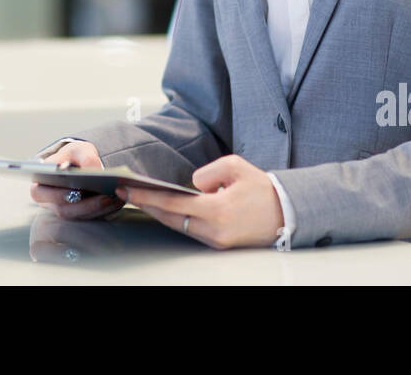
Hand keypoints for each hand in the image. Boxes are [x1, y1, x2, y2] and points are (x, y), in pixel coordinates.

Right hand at [29, 140, 123, 220]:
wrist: (81, 162)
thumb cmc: (74, 155)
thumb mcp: (78, 150)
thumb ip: (85, 158)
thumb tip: (94, 171)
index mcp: (40, 185)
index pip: (40, 194)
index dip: (56, 195)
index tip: (76, 191)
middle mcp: (50, 202)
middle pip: (64, 210)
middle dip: (86, 205)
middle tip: (105, 196)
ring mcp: (66, 210)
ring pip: (79, 216)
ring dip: (99, 209)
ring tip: (116, 198)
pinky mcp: (80, 215)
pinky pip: (91, 217)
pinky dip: (105, 210)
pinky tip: (118, 201)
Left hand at [115, 154, 283, 248]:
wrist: (286, 213)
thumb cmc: (262, 189)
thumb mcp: (235, 167)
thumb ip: (207, 172)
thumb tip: (190, 185)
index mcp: (217, 210)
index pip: (172, 203)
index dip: (147, 196)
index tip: (127, 189)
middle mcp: (213, 230)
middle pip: (169, 217)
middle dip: (146, 204)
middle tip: (124, 192)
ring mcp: (215, 240)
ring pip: (178, 225)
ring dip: (159, 211)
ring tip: (140, 197)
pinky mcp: (219, 244)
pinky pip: (190, 229)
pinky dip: (175, 218)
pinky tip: (164, 207)